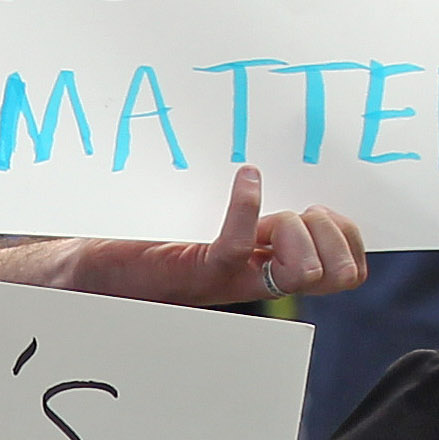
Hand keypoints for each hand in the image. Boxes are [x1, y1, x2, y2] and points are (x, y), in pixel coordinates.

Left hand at [52, 166, 365, 305]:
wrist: (89, 269)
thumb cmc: (149, 236)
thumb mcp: (215, 217)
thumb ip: (254, 205)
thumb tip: (286, 160)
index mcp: (270, 266)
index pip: (348, 270)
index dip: (349, 236)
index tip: (322, 206)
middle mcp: (259, 278)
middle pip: (339, 274)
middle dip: (330, 233)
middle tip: (297, 210)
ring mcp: (230, 280)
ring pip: (302, 269)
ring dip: (294, 227)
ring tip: (259, 200)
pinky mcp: (195, 272)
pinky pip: (238, 246)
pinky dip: (247, 207)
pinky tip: (244, 177)